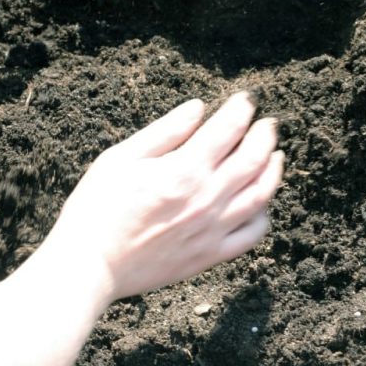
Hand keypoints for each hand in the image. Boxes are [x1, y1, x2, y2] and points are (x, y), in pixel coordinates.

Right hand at [52, 92, 283, 300]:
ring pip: (261, 195)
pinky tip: (259, 203)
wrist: (90, 265)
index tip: (245, 100)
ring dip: (273, 170)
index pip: (228, 130)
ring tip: (274, 156)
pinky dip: (264, 214)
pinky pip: (252, 234)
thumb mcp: (122, 158)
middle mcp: (206, 199)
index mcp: (183, 170)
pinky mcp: (210, 255)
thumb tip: (198, 108)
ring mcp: (213, 230)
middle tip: (267, 123)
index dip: (241, 110)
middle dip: (265, 135)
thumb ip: (165, 131)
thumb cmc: (97, 208)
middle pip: (254, 159)